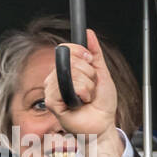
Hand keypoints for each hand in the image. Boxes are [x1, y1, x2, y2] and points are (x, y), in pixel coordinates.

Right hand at [43, 29, 122, 156]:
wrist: (104, 122)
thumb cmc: (102, 103)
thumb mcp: (102, 73)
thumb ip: (95, 53)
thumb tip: (88, 33)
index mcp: (66, 69)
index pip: (66, 48)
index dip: (81, 52)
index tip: (91, 61)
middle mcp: (56, 77)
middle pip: (70, 60)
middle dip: (88, 74)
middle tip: (90, 87)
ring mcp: (52, 89)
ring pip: (71, 74)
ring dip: (87, 86)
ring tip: (86, 97)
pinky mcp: (52, 102)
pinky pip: (66, 88)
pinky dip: (81, 94)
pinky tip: (80, 102)